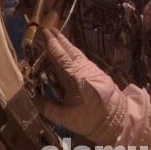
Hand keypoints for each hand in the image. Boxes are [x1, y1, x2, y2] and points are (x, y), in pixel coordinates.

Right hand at [38, 27, 131, 144]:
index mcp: (75, 78)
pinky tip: (70, 52)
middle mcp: (84, 70)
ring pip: (77, 53)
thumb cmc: (90, 119)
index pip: (60, 57)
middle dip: (59, 39)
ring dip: (67, 44)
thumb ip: (47, 108)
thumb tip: (33, 99)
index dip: (52, 45)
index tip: (44, 33)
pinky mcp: (98, 73)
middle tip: (49, 29)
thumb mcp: (65, 118)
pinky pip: (82, 58)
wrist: (117, 120)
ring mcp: (92, 70)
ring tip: (57, 37)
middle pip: (70, 50)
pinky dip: (74, 52)